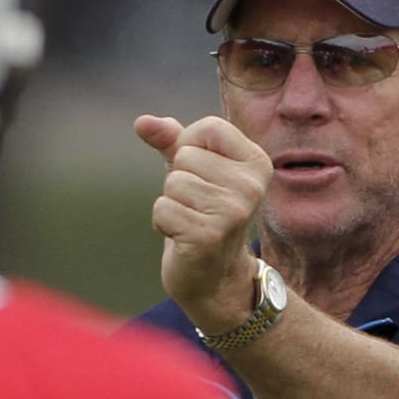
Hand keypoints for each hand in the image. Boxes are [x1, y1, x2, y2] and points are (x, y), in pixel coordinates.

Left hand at [134, 114, 272, 329]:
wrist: (214, 277)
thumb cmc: (202, 213)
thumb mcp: (192, 169)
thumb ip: (170, 140)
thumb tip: (141, 122)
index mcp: (257, 163)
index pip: (209, 127)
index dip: (190, 147)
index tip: (203, 174)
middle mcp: (252, 186)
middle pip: (185, 156)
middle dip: (180, 180)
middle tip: (198, 206)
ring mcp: (232, 212)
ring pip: (173, 183)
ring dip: (172, 203)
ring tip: (191, 221)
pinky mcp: (208, 235)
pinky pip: (163, 209)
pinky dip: (164, 223)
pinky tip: (183, 237)